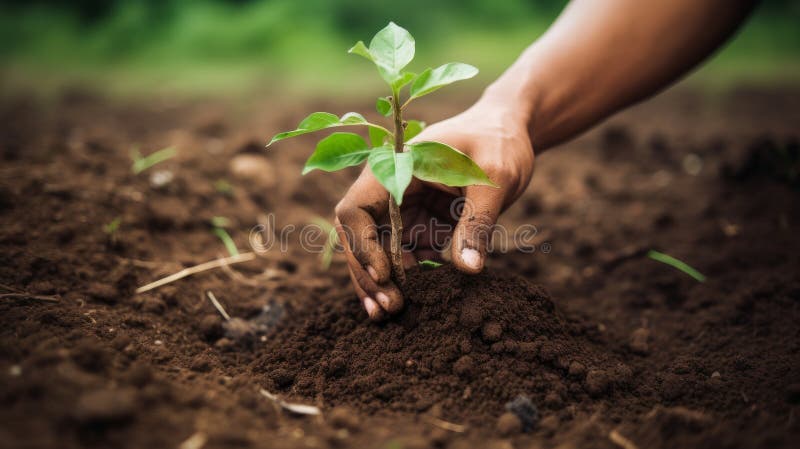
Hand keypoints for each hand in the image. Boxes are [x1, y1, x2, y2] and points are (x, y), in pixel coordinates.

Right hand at [334, 95, 534, 319]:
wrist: (509, 132)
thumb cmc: (498, 143)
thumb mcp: (495, 178)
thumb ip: (479, 221)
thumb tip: (467, 269)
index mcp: (394, 167)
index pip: (355, 210)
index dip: (362, 245)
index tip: (386, 275)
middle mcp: (389, 190)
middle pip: (358, 236)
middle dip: (367, 273)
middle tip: (389, 308)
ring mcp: (402, 210)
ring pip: (376, 251)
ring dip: (380, 283)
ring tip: (391, 314)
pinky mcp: (420, 225)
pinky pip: (403, 257)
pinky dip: (403, 281)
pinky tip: (408, 305)